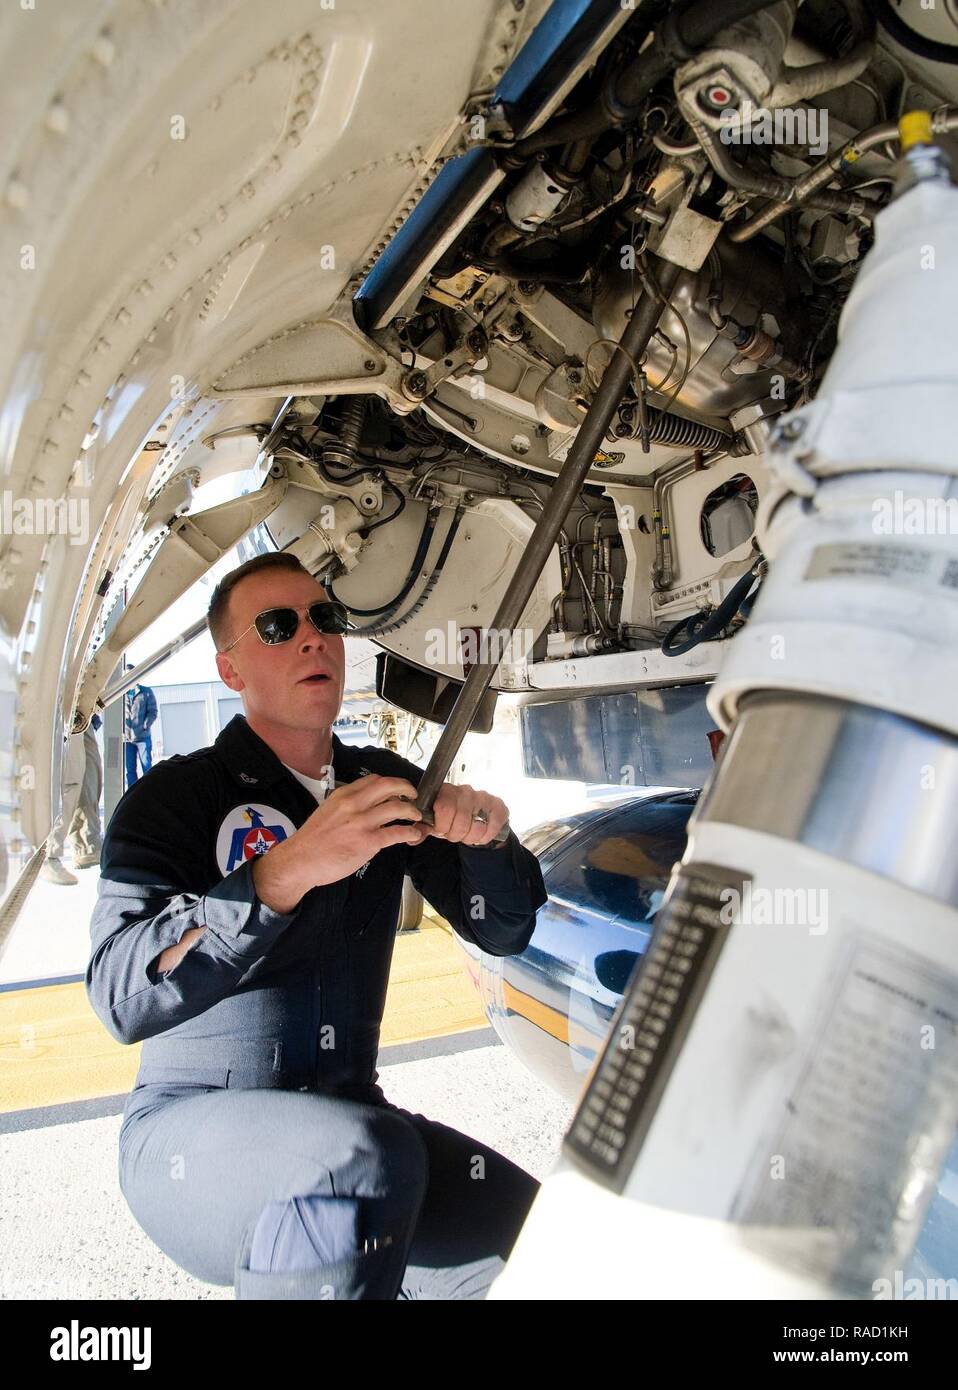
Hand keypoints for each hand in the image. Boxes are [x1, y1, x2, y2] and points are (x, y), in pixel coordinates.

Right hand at [252, 775, 427, 912]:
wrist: (300, 860)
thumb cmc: (312, 840)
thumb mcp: (328, 811)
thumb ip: (347, 805)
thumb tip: (365, 806)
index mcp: (344, 795)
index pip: (374, 780)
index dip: (391, 783)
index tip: (397, 789)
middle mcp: (354, 804)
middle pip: (389, 786)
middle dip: (407, 788)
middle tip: (414, 796)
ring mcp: (362, 822)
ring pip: (397, 807)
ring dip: (413, 811)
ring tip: (417, 816)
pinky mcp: (368, 842)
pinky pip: (396, 832)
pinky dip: (410, 832)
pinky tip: (413, 834)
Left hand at [425, 784, 508, 847]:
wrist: (478, 814)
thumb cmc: (454, 817)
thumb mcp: (436, 822)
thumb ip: (423, 828)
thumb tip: (412, 838)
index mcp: (446, 792)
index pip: (444, 808)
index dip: (442, 826)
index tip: (441, 830)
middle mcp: (465, 791)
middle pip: (461, 821)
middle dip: (456, 835)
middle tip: (455, 835)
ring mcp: (482, 797)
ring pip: (477, 826)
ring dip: (470, 838)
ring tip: (467, 835)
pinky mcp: (497, 805)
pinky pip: (493, 826)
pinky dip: (485, 837)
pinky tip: (480, 835)